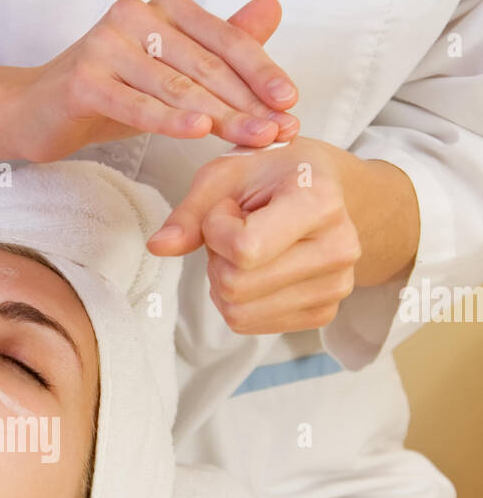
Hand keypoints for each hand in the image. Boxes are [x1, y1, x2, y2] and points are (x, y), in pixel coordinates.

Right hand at [10, 0, 299, 161]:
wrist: (36, 110)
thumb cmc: (110, 91)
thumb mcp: (171, 69)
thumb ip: (221, 43)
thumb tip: (273, 7)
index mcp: (163, 7)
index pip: (224, 39)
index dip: (261, 71)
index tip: (291, 102)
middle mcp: (135, 15)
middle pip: (204, 64)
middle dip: (247, 101)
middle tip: (279, 132)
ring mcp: (106, 44)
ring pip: (175, 85)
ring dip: (219, 115)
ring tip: (253, 139)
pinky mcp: (83, 78)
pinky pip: (135, 103)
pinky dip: (168, 119)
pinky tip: (198, 132)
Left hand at [146, 137, 366, 334]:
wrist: (330, 192)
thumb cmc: (276, 174)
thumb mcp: (228, 173)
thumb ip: (190, 212)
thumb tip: (158, 246)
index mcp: (320, 202)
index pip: (245, 249)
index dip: (216, 231)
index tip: (228, 208)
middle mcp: (339, 249)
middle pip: (236, 286)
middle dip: (218, 258)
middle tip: (237, 228)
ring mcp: (336, 287)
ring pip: (238, 312)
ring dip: (225, 281)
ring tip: (247, 248)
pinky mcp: (323, 314)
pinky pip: (249, 324)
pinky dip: (238, 300)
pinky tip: (258, 269)